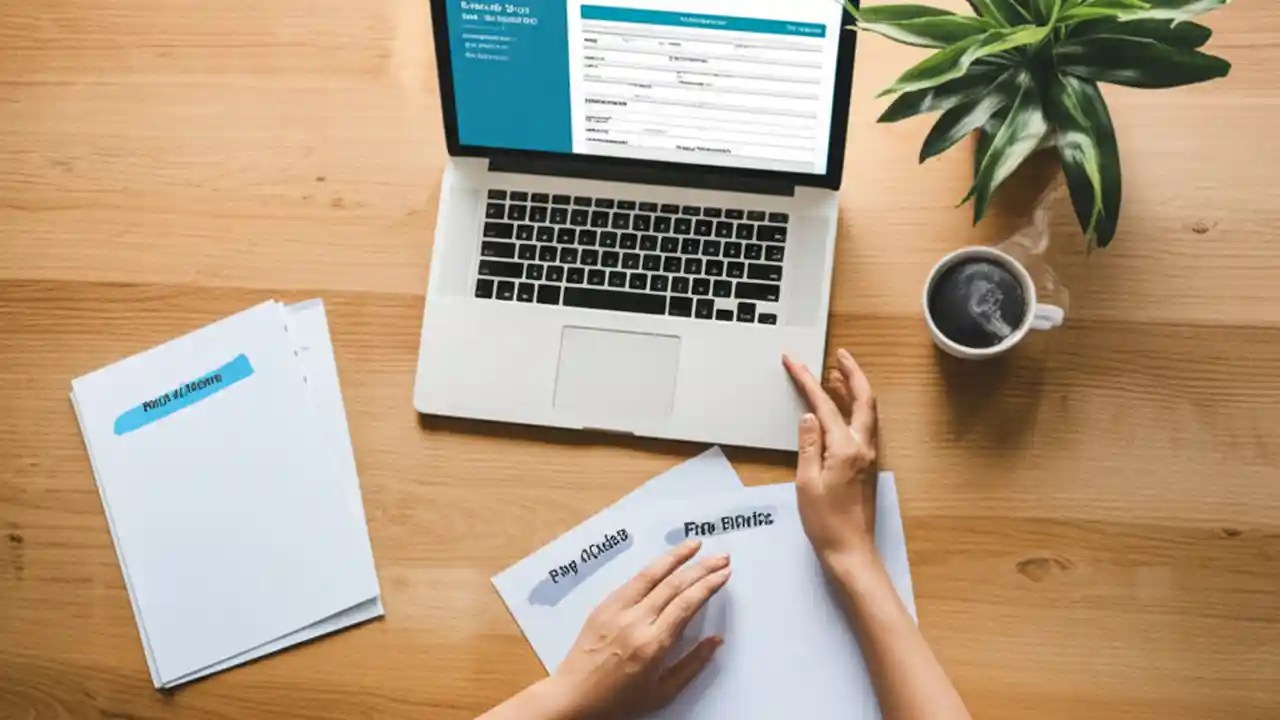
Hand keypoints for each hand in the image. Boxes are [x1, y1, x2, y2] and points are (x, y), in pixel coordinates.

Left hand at [545, 540, 730, 718]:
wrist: (574, 696)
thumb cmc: (620, 700)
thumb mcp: (663, 692)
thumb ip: (693, 664)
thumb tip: (716, 639)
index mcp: (653, 645)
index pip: (686, 604)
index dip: (708, 585)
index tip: (724, 574)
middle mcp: (635, 622)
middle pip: (673, 585)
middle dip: (700, 568)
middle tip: (721, 557)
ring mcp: (616, 610)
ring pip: (650, 575)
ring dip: (675, 557)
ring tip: (694, 545)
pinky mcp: (603, 606)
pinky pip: (631, 582)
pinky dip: (651, 569)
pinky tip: (664, 562)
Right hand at [783, 348, 878, 566]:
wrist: (850, 550)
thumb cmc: (827, 523)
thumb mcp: (807, 482)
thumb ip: (809, 444)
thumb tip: (808, 416)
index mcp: (846, 449)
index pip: (824, 405)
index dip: (808, 380)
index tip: (794, 362)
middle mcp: (864, 448)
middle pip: (863, 398)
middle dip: (851, 373)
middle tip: (839, 355)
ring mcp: (869, 456)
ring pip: (866, 411)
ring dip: (854, 389)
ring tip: (837, 375)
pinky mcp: (868, 465)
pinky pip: (864, 426)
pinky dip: (854, 409)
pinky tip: (841, 409)